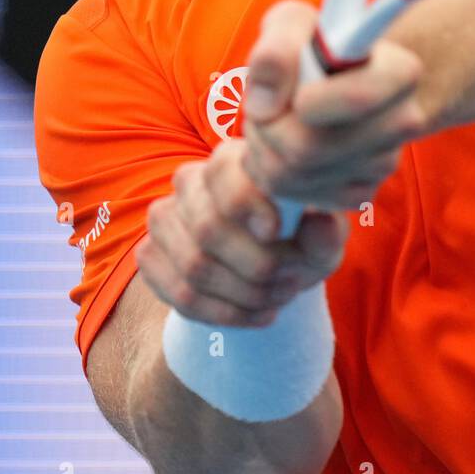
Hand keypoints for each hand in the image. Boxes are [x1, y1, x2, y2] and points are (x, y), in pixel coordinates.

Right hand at [135, 137, 346, 325]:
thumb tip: (319, 220)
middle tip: (293, 282)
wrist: (274, 268)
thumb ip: (324, 231)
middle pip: (208, 229)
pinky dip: (224, 314)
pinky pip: (180, 294)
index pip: (222, 173)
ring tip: (279, 299)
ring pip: (194, 267)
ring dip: (244, 295)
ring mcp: (163, 218)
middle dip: (257, 267)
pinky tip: (257, 314)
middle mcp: (189, 182)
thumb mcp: (323, 236)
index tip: (275, 232)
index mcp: (230, 160)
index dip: (245, 203)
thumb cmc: (300, 240)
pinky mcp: (150, 255)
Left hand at [241, 0, 426, 208]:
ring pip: (294, 178)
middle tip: (263, 107)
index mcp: (400, 71)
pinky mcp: (361, 192)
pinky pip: (299, 197)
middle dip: (267, 128)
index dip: (307, 102)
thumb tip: (266, 104)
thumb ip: (277, 48)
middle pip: (308, 149)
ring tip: (272, 121)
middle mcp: (403, 121)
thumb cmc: (314, 46)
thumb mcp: (292, 25)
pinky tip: (281, 148)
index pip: (357, 100)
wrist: (337, 79)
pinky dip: (274, 176)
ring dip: (264, 150)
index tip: (293, 93)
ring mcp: (383, 163)